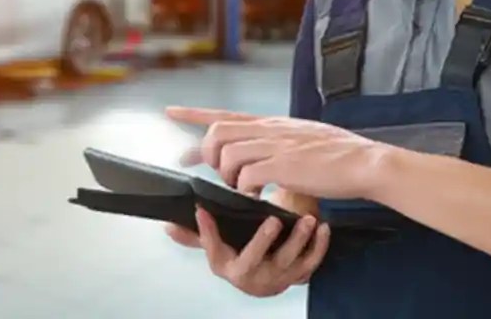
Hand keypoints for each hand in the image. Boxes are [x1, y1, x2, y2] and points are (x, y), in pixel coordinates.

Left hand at [166, 106, 389, 199]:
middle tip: (215, 173)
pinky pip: (246, 177)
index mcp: (272, 124)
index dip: (194, 114)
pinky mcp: (283, 167)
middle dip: (207, 153)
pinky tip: (258, 198)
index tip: (170, 112)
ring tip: (243, 189)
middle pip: (218, 131)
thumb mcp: (302, 139)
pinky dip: (245, 190)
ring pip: (228, 154)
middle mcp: (269, 130)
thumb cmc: (339, 155)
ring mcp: (275, 147)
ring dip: (227, 175)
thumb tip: (260, 155)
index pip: (225, 113)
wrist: (365, 162)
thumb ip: (277, 142)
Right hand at [166, 208, 329, 297]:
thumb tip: (168, 227)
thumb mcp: (218, 249)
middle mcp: (252, 276)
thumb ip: (196, 236)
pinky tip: (322, 228)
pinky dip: (319, 247)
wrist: (264, 282)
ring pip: (290, 261)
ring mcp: (278, 277)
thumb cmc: (239, 257)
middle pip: (257, 259)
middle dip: (264, 240)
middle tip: (272, 219)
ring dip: (299, 240)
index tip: (202, 210)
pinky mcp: (298, 275)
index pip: (215, 249)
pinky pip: (311, 263)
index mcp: (229, 267)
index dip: (207, 231)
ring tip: (306, 219)